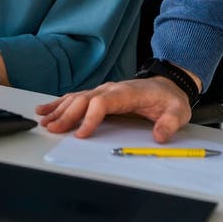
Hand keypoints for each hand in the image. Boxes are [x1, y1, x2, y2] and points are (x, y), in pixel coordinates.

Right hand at [36, 77, 191, 142]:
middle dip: (67, 114)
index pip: (103, 102)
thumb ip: (169, 123)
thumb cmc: (169, 99)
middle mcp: (111, 88)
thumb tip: (160, 135)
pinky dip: (60, 102)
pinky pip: (76, 97)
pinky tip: (47, 109)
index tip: (81, 134)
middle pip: (84, 99)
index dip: (90, 117)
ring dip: (60, 109)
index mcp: (127, 92)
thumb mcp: (177, 111)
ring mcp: (103, 90)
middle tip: (53, 129)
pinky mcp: (99, 94)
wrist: (168, 86)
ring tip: (45, 120)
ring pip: (77, 97)